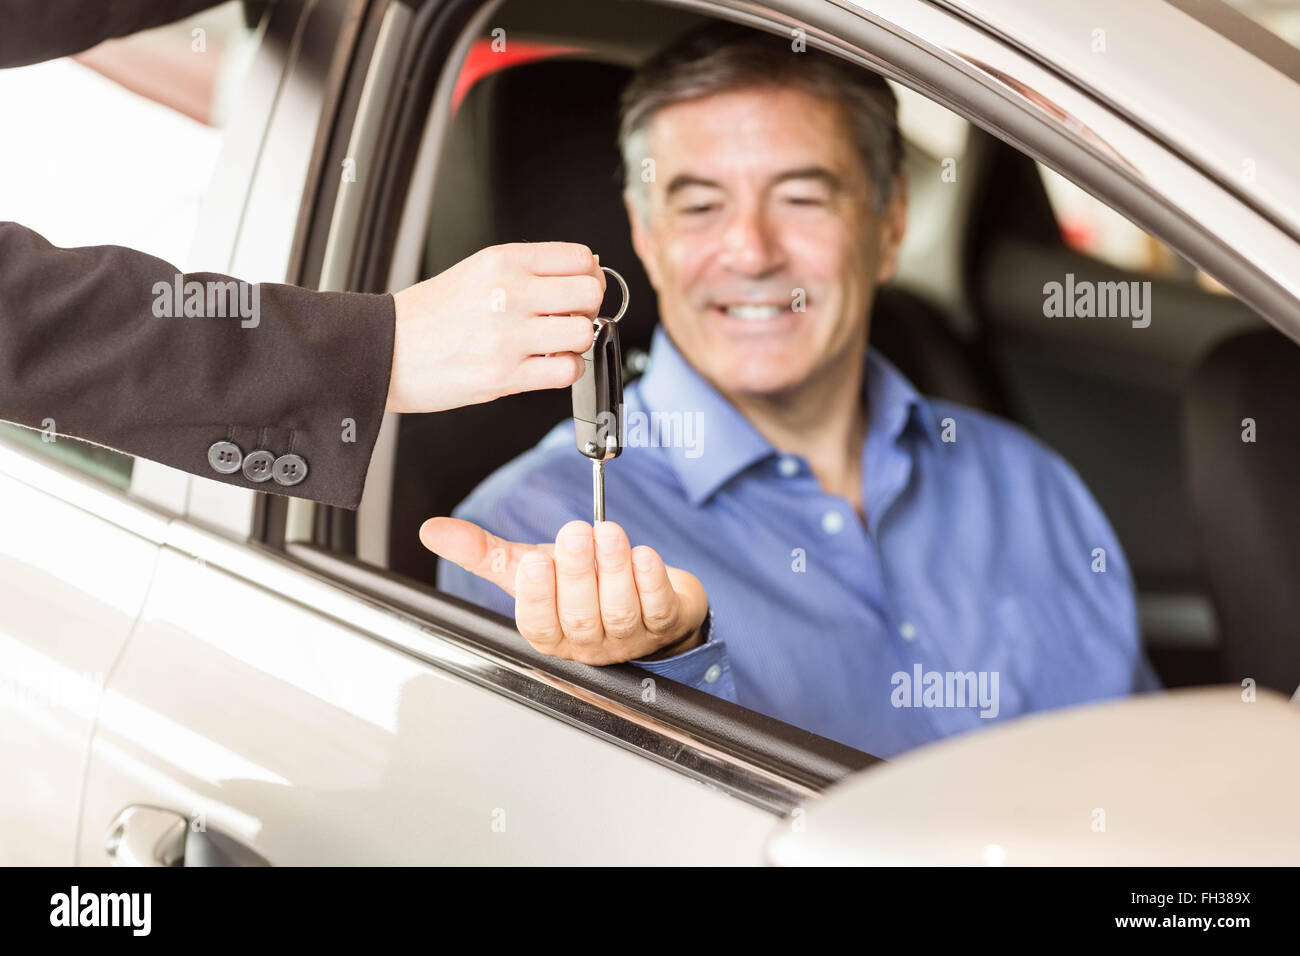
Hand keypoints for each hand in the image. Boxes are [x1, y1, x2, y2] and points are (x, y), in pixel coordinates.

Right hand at [387, 242, 605, 412]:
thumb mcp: (478, 271)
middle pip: (590, 293)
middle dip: (588, 309)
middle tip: (569, 318)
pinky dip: (565, 370)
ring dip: (577, 343)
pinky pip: (567, 371)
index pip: (580, 258)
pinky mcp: (505, 374)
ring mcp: (508, 336)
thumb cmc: (428, 316)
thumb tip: (584, 269)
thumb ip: (529, 269)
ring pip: (583, 333)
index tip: (578, 290)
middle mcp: (509, 294)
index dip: (589, 277)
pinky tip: (546, 365)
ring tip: (554, 345)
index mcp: (503, 262)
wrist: (385, 350)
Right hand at [420, 517, 708, 664]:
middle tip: (575, 533)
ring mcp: (629, 636)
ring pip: (619, 610)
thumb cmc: (578, 584)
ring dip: (614, 568)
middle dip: (578, 573)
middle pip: (580, 616)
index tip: (535, 562)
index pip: (538, 626)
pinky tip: (645, 555)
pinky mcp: (665, 622)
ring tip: (608, 533)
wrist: (637, 589)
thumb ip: (484, 553)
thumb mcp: (529, 568)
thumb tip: (433, 530)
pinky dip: (652, 581)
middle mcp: (589, 641)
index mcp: (551, 633)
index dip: (537, 597)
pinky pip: (658, 608)